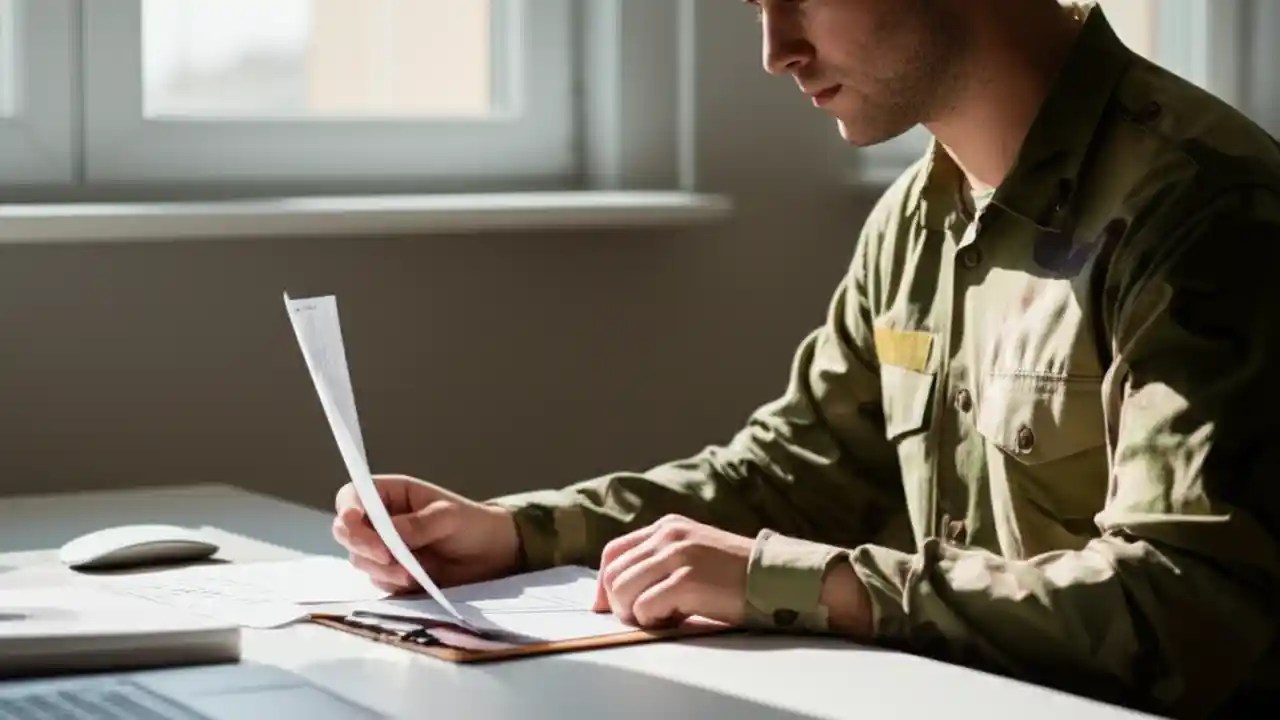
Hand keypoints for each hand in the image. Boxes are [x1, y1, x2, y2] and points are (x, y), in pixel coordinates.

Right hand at [332, 474, 519, 593]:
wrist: (493, 556)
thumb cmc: (473, 524)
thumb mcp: (449, 517)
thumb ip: (418, 524)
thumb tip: (389, 534)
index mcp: (390, 495)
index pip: (352, 497)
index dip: (347, 510)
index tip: (355, 524)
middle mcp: (381, 520)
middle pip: (346, 532)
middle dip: (363, 545)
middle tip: (389, 557)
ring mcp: (384, 549)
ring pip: (360, 560)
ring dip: (381, 569)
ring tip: (412, 572)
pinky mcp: (392, 574)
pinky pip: (377, 581)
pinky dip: (391, 583)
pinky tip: (415, 580)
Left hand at [592, 514, 751, 628]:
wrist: (775, 579)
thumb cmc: (734, 576)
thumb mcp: (693, 554)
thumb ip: (660, 561)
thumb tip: (618, 594)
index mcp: (667, 526)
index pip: (612, 551)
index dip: (603, 583)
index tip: (606, 607)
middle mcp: (668, 535)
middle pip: (613, 573)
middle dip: (618, 604)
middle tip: (642, 618)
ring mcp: (677, 556)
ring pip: (622, 590)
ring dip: (635, 613)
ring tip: (662, 618)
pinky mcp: (687, 580)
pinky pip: (644, 608)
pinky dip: (653, 622)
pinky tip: (677, 620)